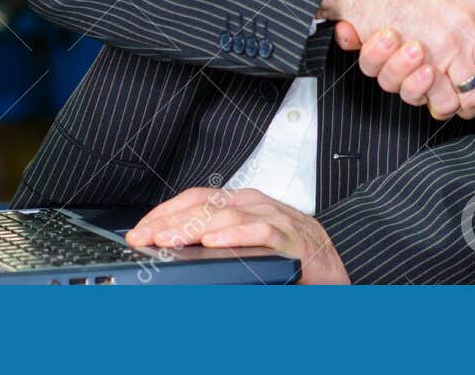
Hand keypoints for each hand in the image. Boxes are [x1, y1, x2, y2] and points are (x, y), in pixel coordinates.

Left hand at [125, 188, 348, 283]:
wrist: (336, 275)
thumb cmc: (292, 262)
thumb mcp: (246, 248)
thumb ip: (216, 245)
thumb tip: (173, 250)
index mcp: (243, 205)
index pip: (196, 198)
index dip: (165, 212)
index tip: (139, 231)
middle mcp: (258, 205)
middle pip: (205, 205)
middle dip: (169, 222)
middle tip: (143, 237)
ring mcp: (277, 219)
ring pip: (228, 215)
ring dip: (193, 228)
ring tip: (168, 240)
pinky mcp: (294, 239)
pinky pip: (262, 231)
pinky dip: (235, 235)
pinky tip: (214, 243)